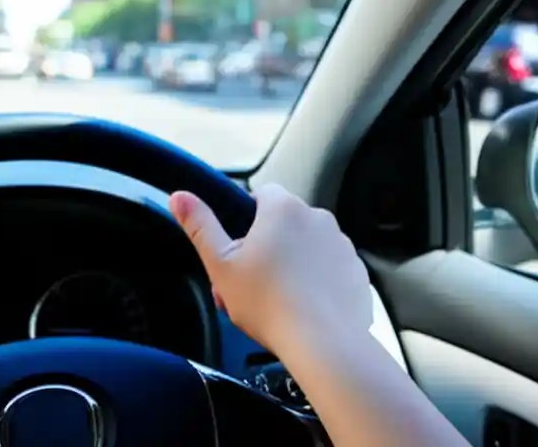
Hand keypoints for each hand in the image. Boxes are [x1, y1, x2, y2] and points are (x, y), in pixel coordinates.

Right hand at [170, 184, 371, 359]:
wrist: (323, 342)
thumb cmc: (267, 303)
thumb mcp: (221, 265)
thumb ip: (200, 226)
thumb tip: (179, 196)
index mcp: (283, 208)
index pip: (261, 195)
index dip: (246, 220)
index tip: (239, 250)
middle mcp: (318, 218)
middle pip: (284, 224)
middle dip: (268, 248)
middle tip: (250, 284)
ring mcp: (342, 245)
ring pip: (308, 247)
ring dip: (293, 264)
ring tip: (278, 301)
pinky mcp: (358, 272)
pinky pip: (331, 270)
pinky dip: (318, 283)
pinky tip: (304, 308)